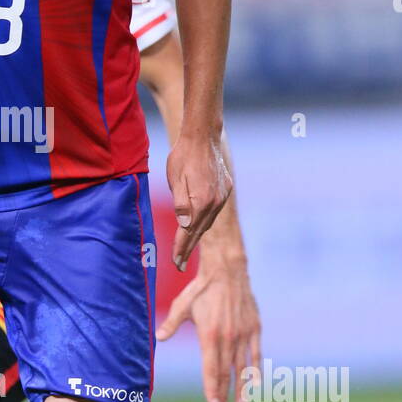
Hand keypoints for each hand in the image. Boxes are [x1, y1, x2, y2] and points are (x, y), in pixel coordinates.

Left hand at [156, 257, 261, 401]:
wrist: (227, 270)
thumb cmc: (201, 289)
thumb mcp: (181, 306)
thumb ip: (171, 324)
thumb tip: (159, 338)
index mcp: (210, 335)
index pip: (211, 370)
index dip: (212, 390)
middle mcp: (228, 338)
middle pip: (226, 373)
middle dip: (224, 395)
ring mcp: (243, 333)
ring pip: (243, 367)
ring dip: (242, 388)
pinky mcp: (254, 327)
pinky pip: (256, 353)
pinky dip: (256, 370)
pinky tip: (256, 384)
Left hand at [166, 133, 231, 270]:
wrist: (204, 136)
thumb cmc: (183, 156)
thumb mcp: (175, 179)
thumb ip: (180, 204)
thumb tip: (184, 225)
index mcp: (201, 202)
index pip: (188, 231)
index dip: (181, 248)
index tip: (176, 263)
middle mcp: (215, 202)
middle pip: (199, 231)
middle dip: (188, 248)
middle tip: (180, 264)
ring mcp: (222, 196)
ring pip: (208, 222)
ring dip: (197, 235)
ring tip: (187, 248)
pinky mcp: (226, 189)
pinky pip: (214, 211)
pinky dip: (205, 220)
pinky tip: (198, 224)